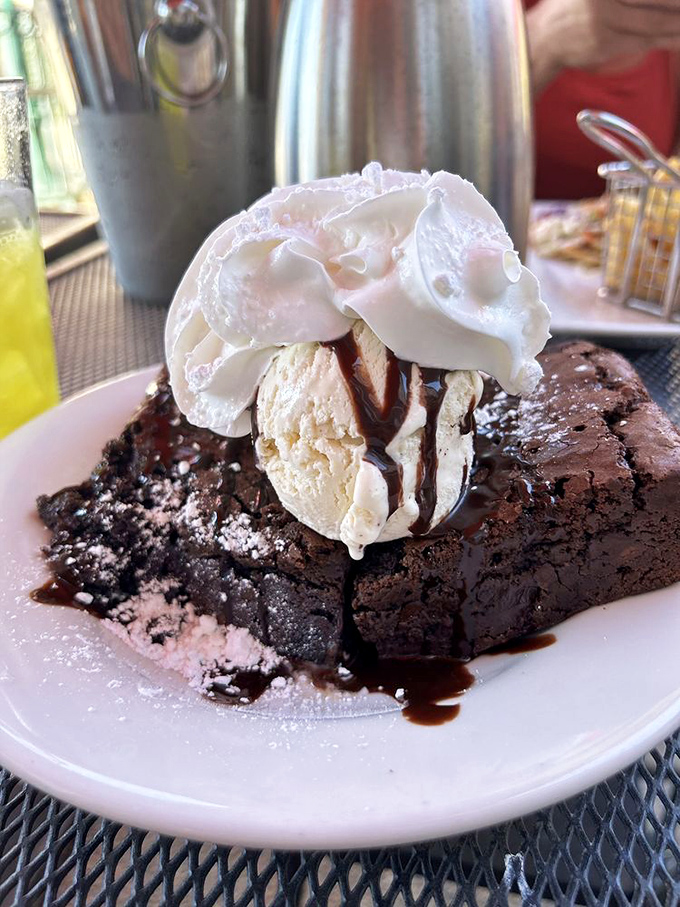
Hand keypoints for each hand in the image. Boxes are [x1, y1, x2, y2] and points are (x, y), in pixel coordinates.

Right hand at [527, 0, 679, 91]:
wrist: (540, 39)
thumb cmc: (571, 8)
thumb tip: (660, 4)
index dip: (669, 0)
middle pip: (654, 0)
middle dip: (676, 6)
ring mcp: (604, 19)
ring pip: (653, 21)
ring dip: (676, 24)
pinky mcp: (604, 42)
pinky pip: (643, 40)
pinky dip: (665, 39)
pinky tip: (678, 38)